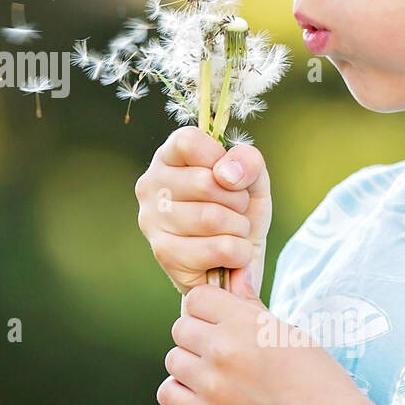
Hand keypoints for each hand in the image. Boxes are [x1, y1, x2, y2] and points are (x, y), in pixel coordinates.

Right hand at [135, 127, 272, 293]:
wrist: (238, 262)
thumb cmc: (239, 213)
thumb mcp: (254, 179)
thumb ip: (248, 161)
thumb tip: (226, 174)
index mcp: (168, 157)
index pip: (188, 142)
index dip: (218, 158)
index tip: (228, 176)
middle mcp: (150, 185)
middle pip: (205, 182)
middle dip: (237, 201)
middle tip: (235, 212)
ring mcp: (151, 220)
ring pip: (212, 218)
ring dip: (238, 229)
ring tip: (231, 233)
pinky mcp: (164, 254)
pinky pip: (219, 248)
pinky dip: (239, 254)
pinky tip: (228, 256)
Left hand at [156, 270, 362, 404]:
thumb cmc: (319, 380)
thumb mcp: (288, 332)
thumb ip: (251, 306)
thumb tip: (235, 275)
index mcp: (244, 322)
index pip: (196, 298)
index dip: (208, 308)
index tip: (220, 322)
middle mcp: (222, 349)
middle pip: (181, 327)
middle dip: (198, 337)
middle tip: (224, 353)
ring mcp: (211, 384)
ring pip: (173, 359)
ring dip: (190, 366)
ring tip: (219, 377)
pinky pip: (167, 392)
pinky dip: (181, 393)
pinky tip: (204, 396)